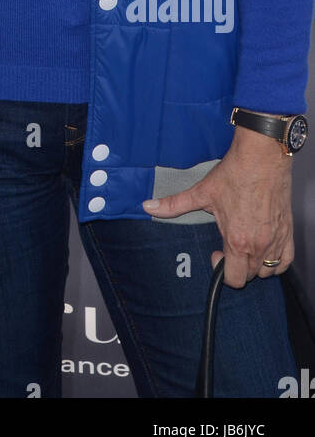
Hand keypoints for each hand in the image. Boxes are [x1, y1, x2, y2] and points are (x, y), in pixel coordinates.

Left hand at [142, 126, 292, 286]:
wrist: (261, 157)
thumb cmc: (234, 173)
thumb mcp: (201, 191)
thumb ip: (174, 205)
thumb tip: (148, 206)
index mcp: (237, 240)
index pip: (234, 279)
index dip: (221, 270)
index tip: (216, 253)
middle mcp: (259, 245)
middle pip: (249, 276)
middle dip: (236, 266)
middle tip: (228, 246)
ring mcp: (276, 239)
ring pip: (268, 270)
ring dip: (255, 264)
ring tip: (245, 246)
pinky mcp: (288, 231)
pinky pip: (285, 261)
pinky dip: (276, 261)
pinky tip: (264, 249)